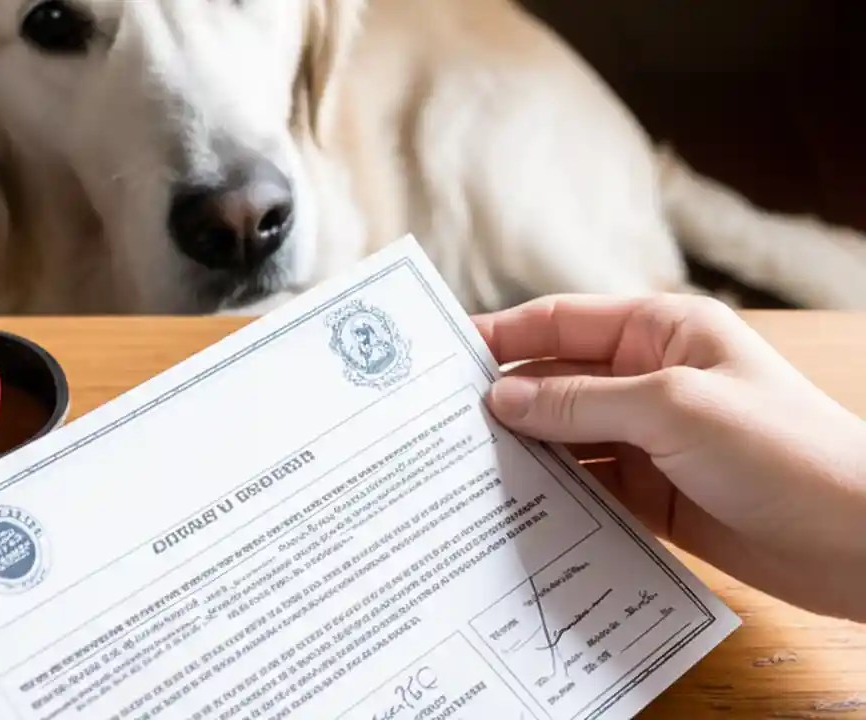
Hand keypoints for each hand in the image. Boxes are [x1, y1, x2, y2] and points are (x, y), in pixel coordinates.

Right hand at [473, 294, 865, 621]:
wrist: (856, 540)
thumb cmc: (785, 450)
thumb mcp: (674, 409)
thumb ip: (582, 402)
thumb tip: (502, 397)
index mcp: (661, 332)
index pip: (561, 322)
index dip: (501, 334)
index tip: (441, 356)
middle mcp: (648, 379)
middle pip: (554, 380)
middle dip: (501, 398)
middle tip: (435, 422)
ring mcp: (647, 438)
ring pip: (563, 436)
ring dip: (520, 450)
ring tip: (458, 467)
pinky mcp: (649, 493)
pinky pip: (583, 486)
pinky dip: (548, 493)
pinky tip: (508, 505)